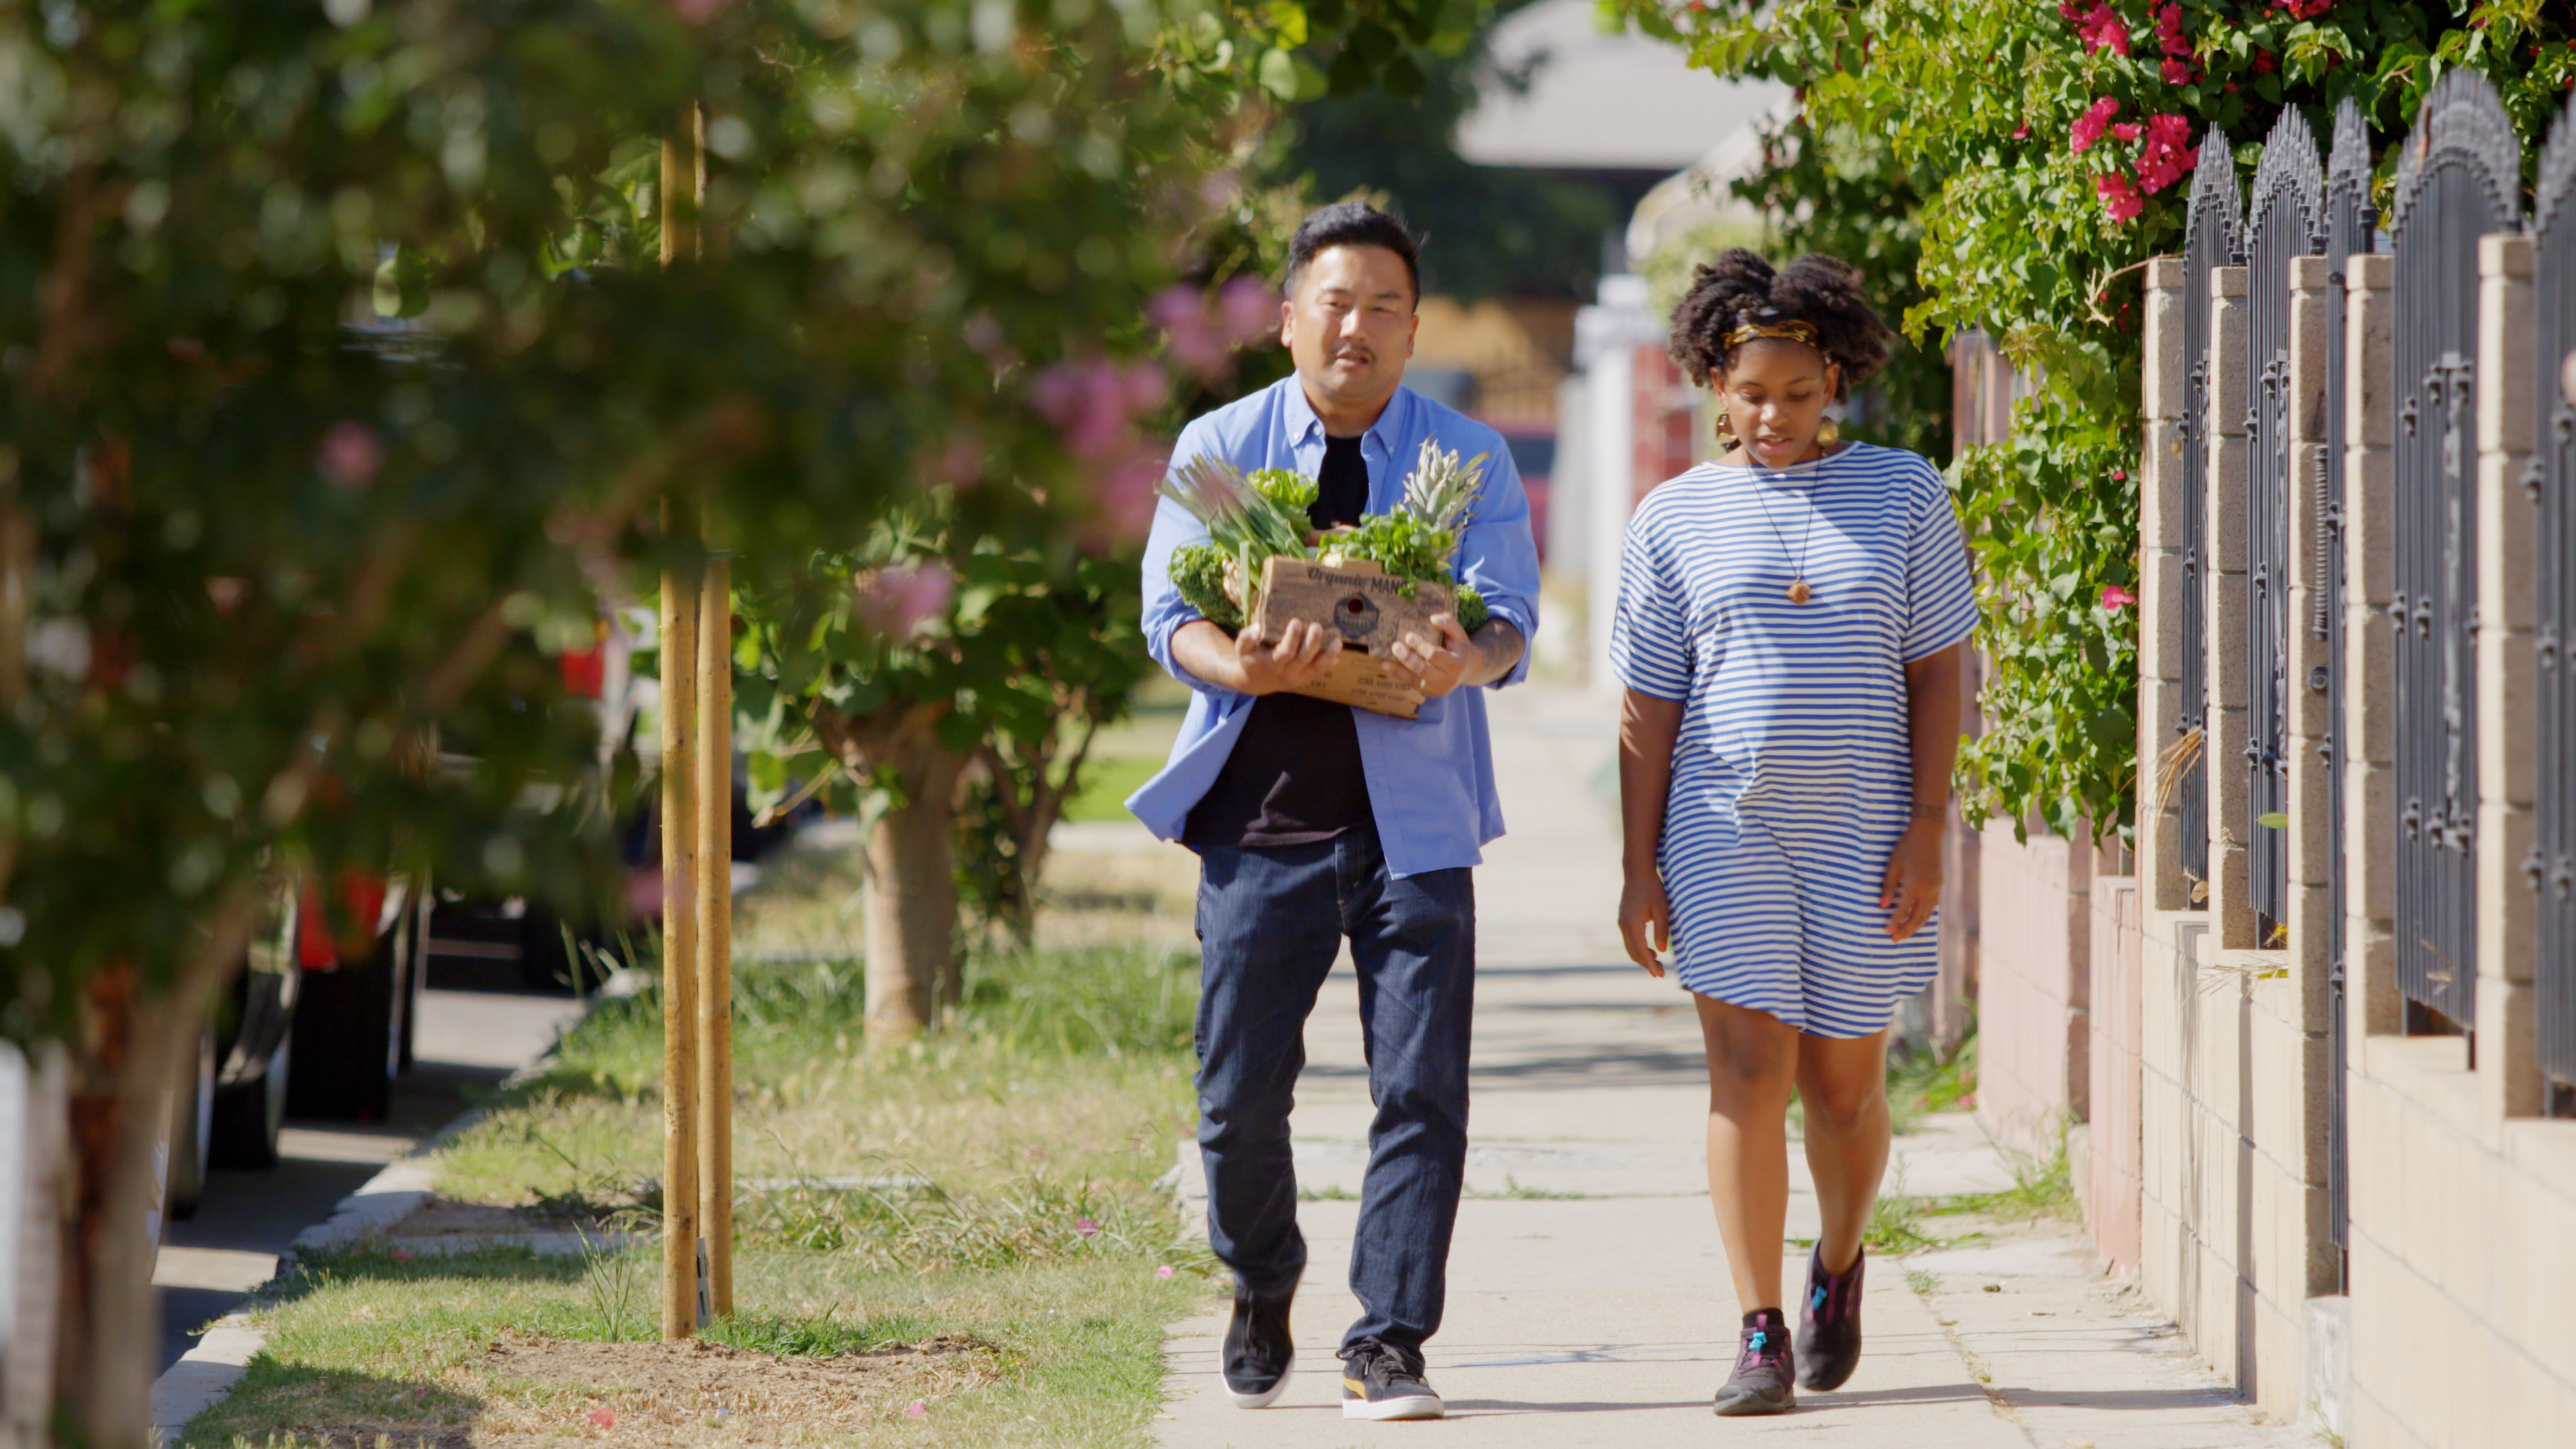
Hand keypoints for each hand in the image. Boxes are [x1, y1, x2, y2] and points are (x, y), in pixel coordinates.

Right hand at [1230, 617, 1341, 695]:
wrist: (1255, 682)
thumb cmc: (1250, 659)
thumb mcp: (1242, 649)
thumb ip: (1246, 637)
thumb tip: (1257, 627)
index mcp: (1271, 663)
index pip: (1285, 652)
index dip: (1292, 638)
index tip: (1296, 621)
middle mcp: (1286, 673)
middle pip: (1303, 659)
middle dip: (1312, 642)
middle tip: (1317, 626)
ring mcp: (1297, 678)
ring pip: (1315, 668)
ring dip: (1327, 655)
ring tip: (1337, 641)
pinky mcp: (1304, 679)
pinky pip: (1319, 672)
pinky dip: (1328, 664)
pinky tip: (1337, 653)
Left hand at [1389, 613, 1472, 698]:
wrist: (1467, 668)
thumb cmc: (1459, 647)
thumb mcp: (1459, 633)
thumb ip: (1449, 623)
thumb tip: (1433, 618)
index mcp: (1456, 664)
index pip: (1435, 656)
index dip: (1421, 646)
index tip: (1408, 635)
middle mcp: (1448, 680)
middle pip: (1423, 670)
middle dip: (1408, 659)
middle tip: (1395, 646)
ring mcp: (1439, 689)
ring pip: (1415, 681)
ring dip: (1398, 671)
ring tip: (1384, 662)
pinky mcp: (1430, 693)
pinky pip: (1413, 684)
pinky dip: (1400, 676)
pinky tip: (1387, 667)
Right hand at [1618, 869, 1673, 976]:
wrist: (1637, 872)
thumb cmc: (1652, 889)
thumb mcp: (1662, 909)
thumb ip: (1662, 930)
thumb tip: (1662, 950)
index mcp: (1632, 923)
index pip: (1641, 950)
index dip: (1650, 964)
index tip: (1659, 974)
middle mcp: (1624, 925)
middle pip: (1633, 952)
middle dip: (1646, 964)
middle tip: (1661, 973)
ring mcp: (1622, 922)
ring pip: (1630, 947)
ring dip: (1642, 957)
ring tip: (1657, 964)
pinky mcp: (1624, 919)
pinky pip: (1629, 939)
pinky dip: (1638, 948)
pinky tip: (1650, 950)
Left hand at [1880, 818, 1944, 941]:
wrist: (1927, 834)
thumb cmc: (1906, 848)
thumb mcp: (1893, 866)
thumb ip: (1888, 887)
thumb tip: (1881, 907)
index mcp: (1915, 885)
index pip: (1903, 910)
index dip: (1895, 922)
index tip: (1886, 932)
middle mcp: (1928, 890)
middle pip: (1917, 918)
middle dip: (1906, 930)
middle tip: (1895, 940)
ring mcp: (1936, 888)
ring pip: (1927, 914)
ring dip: (1915, 926)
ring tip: (1904, 934)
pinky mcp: (1939, 885)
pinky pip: (1932, 906)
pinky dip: (1924, 916)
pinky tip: (1917, 921)